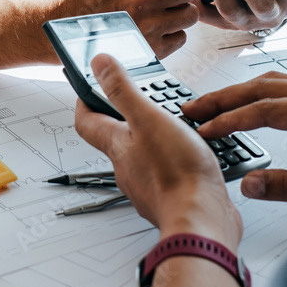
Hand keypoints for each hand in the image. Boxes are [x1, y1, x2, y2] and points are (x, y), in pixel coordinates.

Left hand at [74, 54, 241, 248]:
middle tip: (138, 101)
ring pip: (143, 156)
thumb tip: (98, 63)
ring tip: (174, 125)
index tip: (88, 87)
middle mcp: (126, 167)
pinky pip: (166, 174)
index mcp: (117, 145)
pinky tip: (192, 156)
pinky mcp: (170, 197)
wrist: (202, 223)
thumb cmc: (177, 174)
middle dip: (125, 118)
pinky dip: (174, 162)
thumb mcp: (149, 119)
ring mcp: (147, 185)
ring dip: (153, 140)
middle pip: (115, 138)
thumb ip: (123, 91)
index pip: (86, 121)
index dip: (84, 101)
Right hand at [182, 72, 286, 208]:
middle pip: (264, 86)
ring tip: (211, 106)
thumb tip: (248, 184)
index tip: (205, 130)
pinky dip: (260, 93)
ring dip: (240, 92)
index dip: (232, 120)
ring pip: (275, 82)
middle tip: (192, 109)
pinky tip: (247, 103)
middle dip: (225, 98)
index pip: (267, 109)